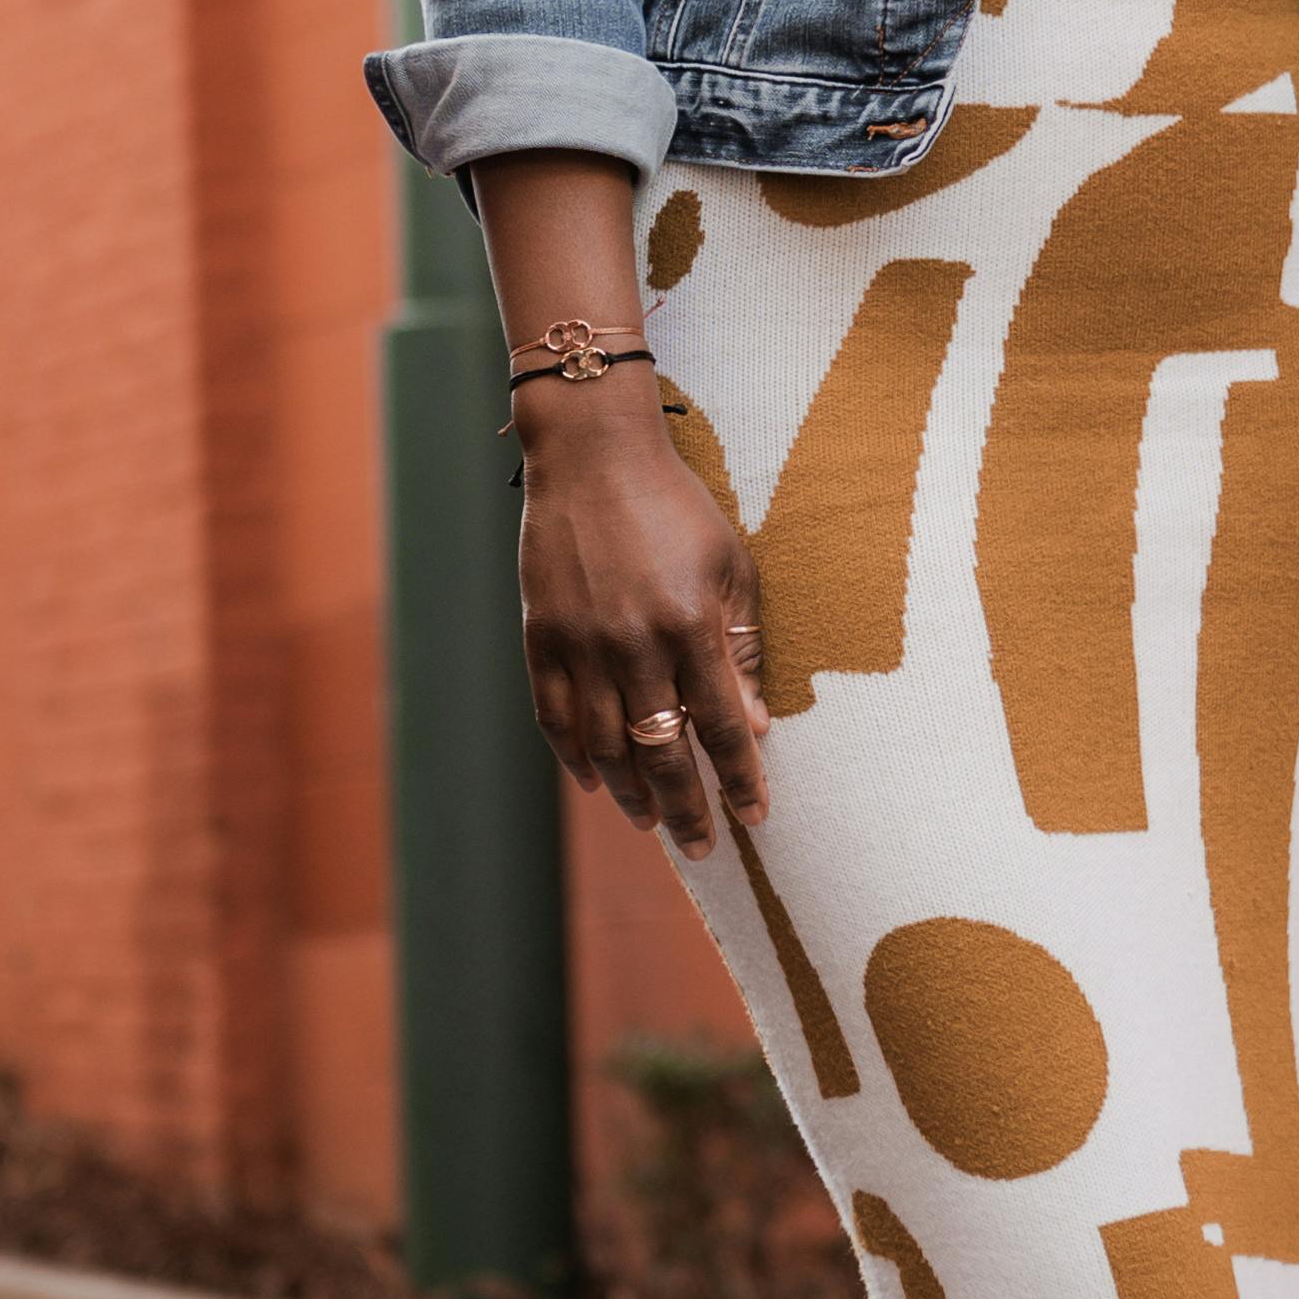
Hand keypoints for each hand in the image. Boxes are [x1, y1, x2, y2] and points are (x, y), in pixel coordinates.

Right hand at [514, 376, 769, 852]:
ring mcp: (580, 644)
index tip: (755, 816)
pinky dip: (574, 757)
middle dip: (687, 807)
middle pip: (663, 751)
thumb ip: (741, 646)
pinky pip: (554, 717)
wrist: (591, 453)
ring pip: (605, 747)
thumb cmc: (673, 504)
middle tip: (704, 846)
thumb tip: (758, 723)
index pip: (722, 725)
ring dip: (631, 793)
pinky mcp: (540, 636)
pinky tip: (594, 781)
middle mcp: (633, 645)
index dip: (741, 777)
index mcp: (689, 625)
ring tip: (652, 821)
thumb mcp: (729, 565)